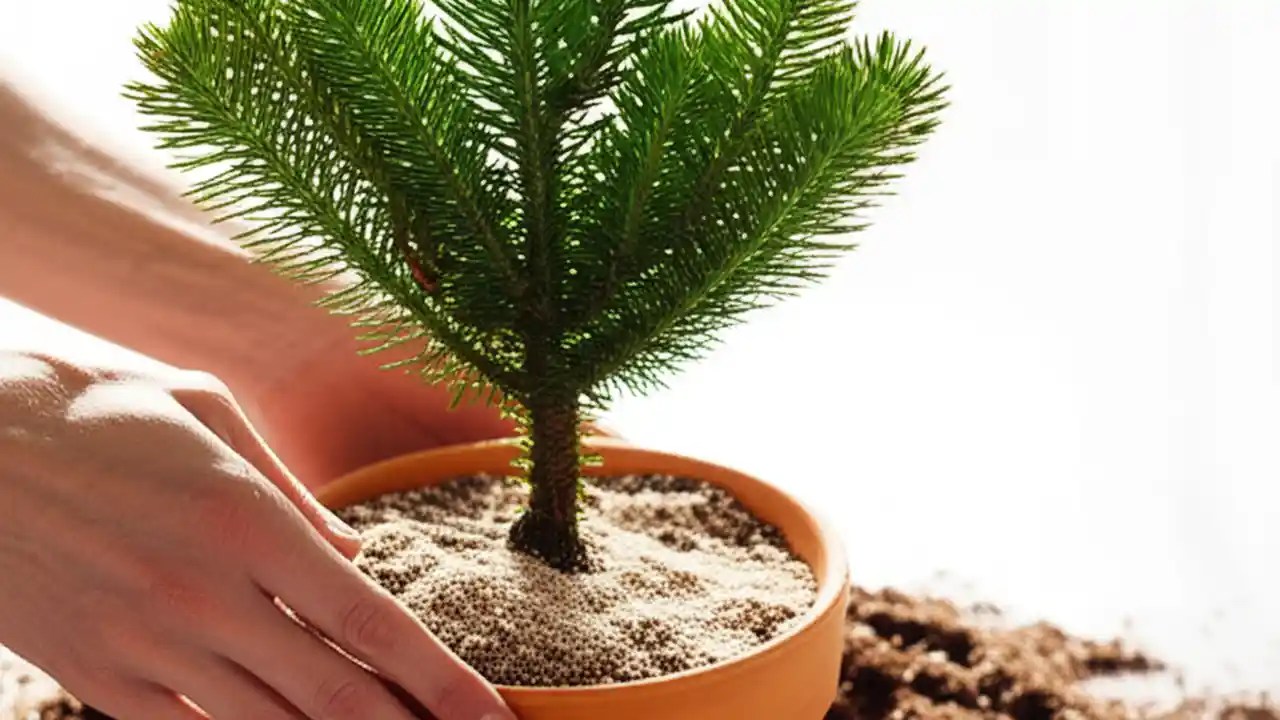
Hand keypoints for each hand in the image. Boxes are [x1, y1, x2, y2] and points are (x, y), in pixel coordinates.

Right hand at [0, 349, 513, 719]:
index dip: (442, 679)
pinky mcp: (95, 676)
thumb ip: (294, 493)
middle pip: (335, 693)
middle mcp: (206, 593)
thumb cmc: (97, 409)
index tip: (492, 716)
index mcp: (248, 520)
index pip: (370, 620)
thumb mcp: (208, 413)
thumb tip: (357, 559)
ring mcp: (146, 644)